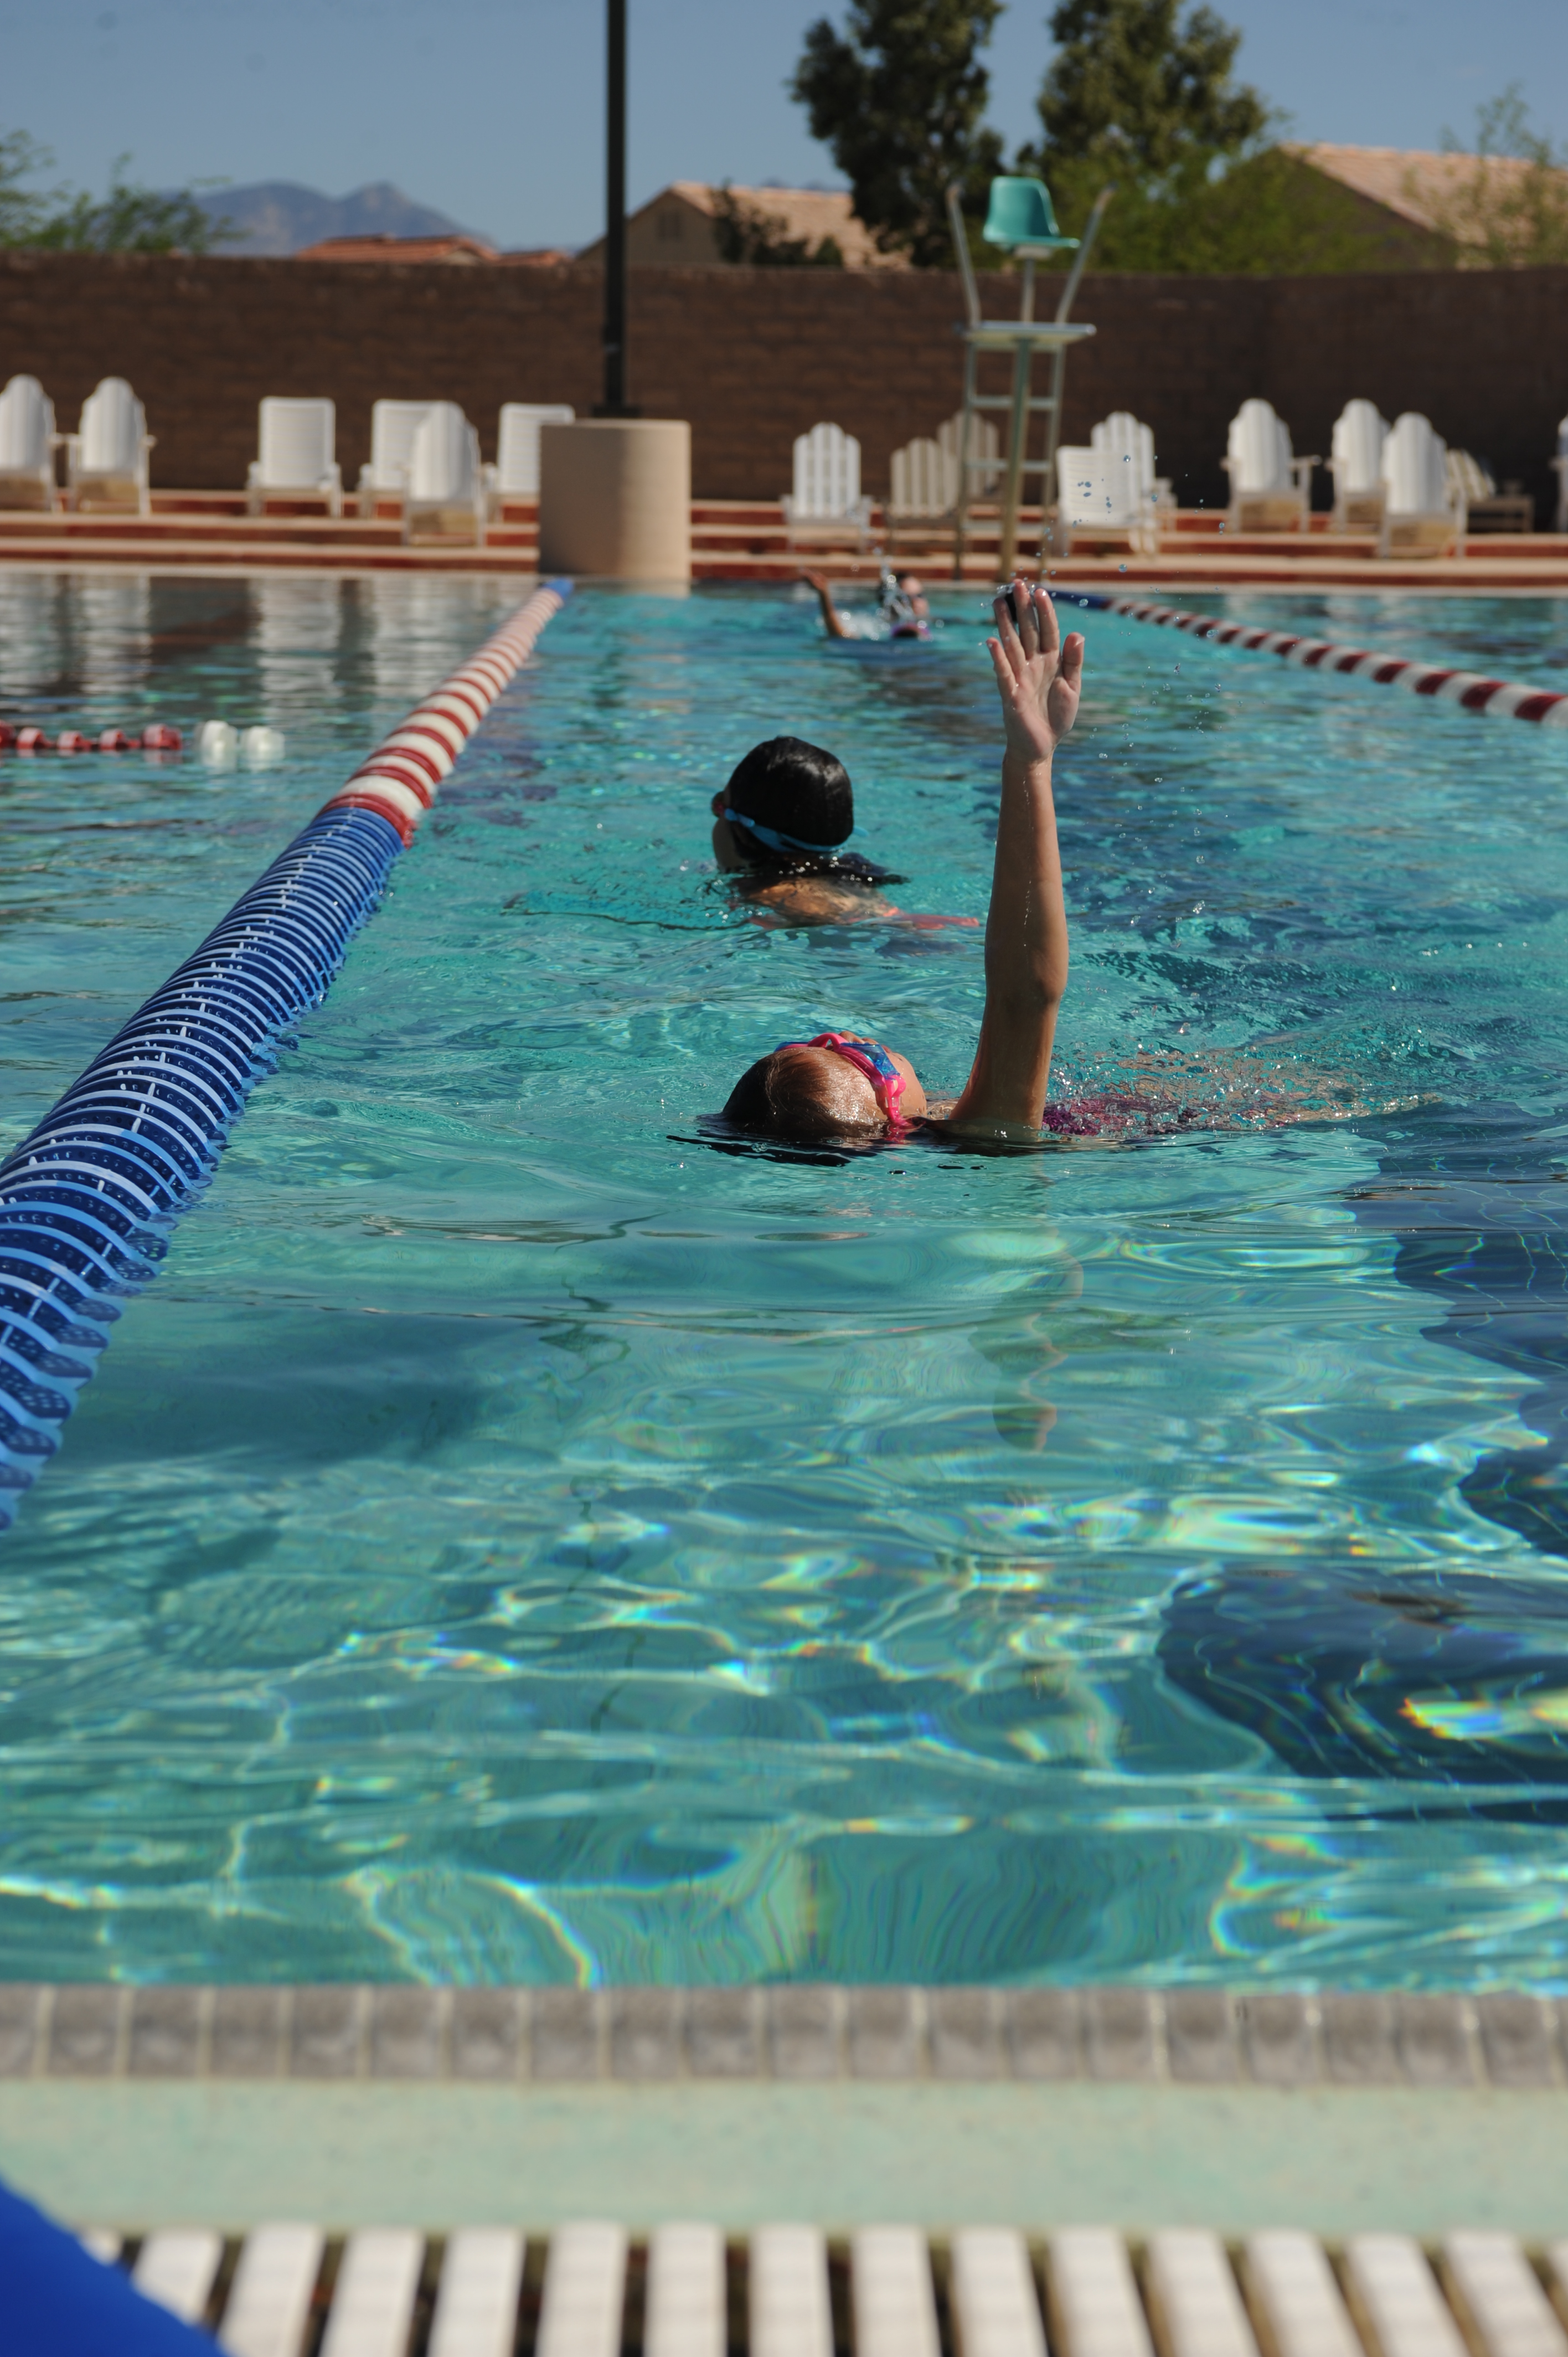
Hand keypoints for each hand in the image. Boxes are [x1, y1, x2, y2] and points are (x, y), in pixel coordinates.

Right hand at [988, 577, 1083, 763]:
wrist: (1042, 745)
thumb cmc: (1057, 716)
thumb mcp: (1073, 687)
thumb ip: (1074, 661)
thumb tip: (1077, 633)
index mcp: (1051, 661)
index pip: (1047, 630)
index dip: (1044, 611)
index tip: (1040, 591)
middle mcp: (1033, 664)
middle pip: (1026, 631)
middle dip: (1022, 608)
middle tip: (1016, 584)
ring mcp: (1020, 676)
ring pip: (1011, 645)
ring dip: (1005, 624)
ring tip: (998, 603)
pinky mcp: (1010, 693)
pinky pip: (1003, 672)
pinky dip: (998, 657)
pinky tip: (992, 641)